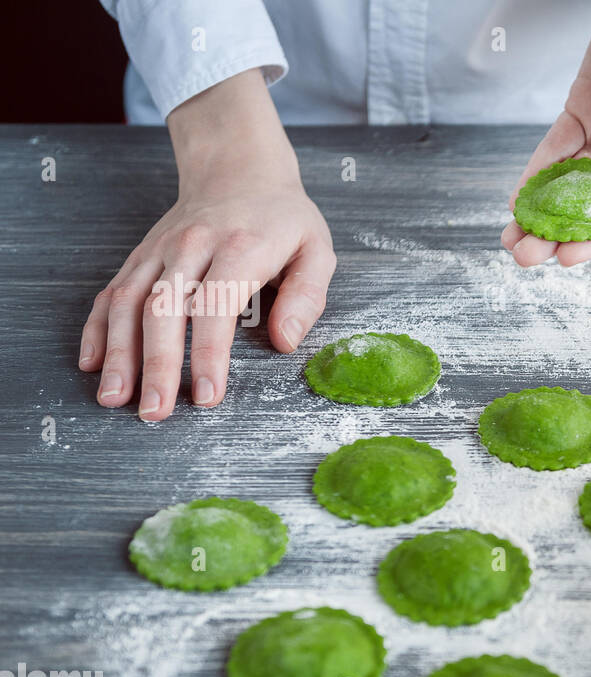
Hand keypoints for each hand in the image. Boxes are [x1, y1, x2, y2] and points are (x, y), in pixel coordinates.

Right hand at [79, 69, 335, 420]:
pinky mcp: (141, 256)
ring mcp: (160, 252)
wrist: (239, 169)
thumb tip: (285, 340)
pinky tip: (92, 363)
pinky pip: (111, 292)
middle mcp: (191, 248)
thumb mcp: (316, 250)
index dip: (209, 354)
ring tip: (113, 398)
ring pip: (127, 302)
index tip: (207, 395)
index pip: (217, 306)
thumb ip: (307, 296)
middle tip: (154, 411)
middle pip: (164, 309)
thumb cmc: (282, 219)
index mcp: (239, 249)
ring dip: (117, 353)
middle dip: (156, 365)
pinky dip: (97, 328)